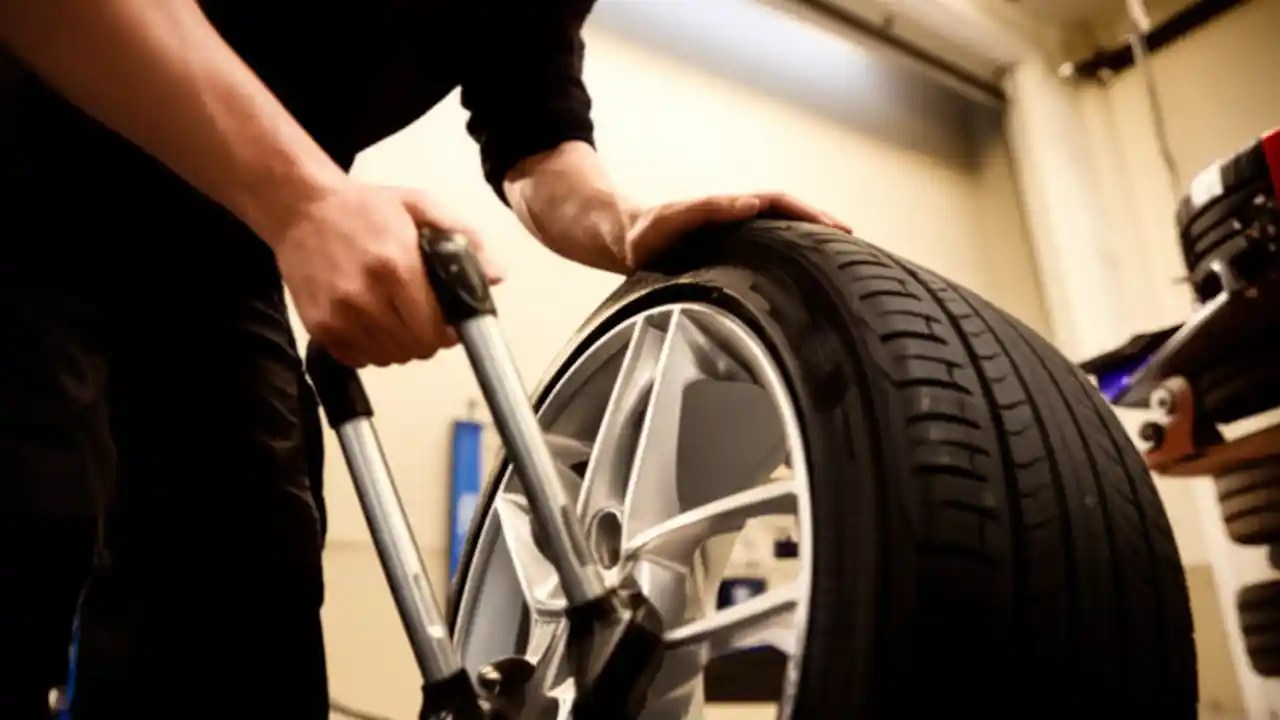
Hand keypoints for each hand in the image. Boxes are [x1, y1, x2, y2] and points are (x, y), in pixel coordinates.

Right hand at [268, 181, 502, 367]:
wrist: (300, 207)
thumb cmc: (365, 207)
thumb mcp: (420, 206)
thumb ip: (463, 238)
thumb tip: (498, 275)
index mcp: (397, 266)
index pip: (436, 327)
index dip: (450, 330)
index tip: (451, 322)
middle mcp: (367, 296)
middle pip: (416, 347)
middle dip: (429, 338)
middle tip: (425, 318)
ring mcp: (339, 315)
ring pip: (389, 358)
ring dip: (401, 345)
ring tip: (397, 318)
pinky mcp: (319, 326)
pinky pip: (359, 359)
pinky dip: (372, 350)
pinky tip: (372, 324)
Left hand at [614, 192, 850, 270]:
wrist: (619, 239)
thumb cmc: (641, 235)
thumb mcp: (669, 221)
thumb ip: (707, 210)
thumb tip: (752, 203)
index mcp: (727, 208)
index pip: (779, 203)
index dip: (810, 213)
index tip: (837, 228)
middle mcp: (733, 217)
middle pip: (788, 215)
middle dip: (820, 225)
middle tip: (851, 244)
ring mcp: (731, 233)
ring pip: (779, 232)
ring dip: (807, 241)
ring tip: (837, 260)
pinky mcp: (725, 250)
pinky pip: (765, 248)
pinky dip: (788, 256)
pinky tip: (799, 277)